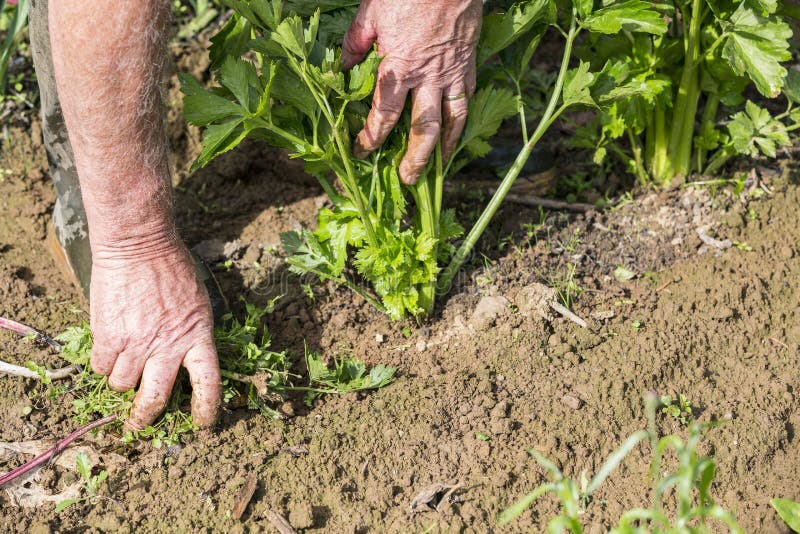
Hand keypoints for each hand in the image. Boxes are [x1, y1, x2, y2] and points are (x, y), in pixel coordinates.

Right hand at [89, 236, 220, 430]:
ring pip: (122, 385)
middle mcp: (169, 346)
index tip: (203, 423)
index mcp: (198, 336)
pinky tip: (106, 351)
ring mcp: (136, 344)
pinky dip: (101, 365)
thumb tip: (180, 357)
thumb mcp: (196, 302)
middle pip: (157, 399)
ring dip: (120, 383)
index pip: (209, 382)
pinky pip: (100, 368)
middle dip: (146, 418)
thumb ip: (190, 332)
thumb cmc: (171, 267)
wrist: (139, 244)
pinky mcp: (108, 336)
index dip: (207, 408)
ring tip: (121, 367)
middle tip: (138, 425)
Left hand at [342, 0, 482, 184]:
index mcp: (399, 67)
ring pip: (452, 121)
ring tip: (439, 168)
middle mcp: (427, 77)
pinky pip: (466, 98)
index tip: (363, 150)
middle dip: (414, 159)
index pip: (384, 115)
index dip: (372, 137)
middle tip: (407, 180)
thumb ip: (355, 44)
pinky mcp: (468, 63)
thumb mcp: (370, 12)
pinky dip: (462, 119)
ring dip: (445, 148)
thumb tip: (342, 68)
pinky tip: (457, 131)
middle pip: (423, 130)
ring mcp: (451, 72)